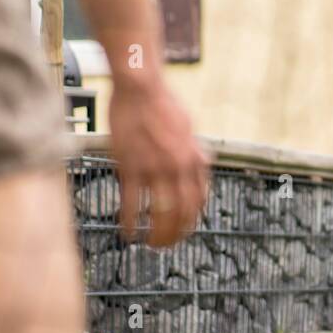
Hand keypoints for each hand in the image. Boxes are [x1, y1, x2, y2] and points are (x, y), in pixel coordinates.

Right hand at [109, 76, 208, 246]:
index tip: (185, 228)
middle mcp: (178, 167)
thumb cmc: (163, 103)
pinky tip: (127, 232)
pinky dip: (129, 221)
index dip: (193, 219)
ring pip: (159, 212)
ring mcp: (154, 168)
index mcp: (194, 158)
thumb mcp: (189, 126)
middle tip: (168, 245)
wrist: (141, 87)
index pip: (199, 199)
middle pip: (182, 212)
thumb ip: (195, 149)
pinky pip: (131, 202)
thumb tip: (204, 161)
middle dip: (176, 233)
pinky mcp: (130, 165)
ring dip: (156, 233)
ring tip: (150, 244)